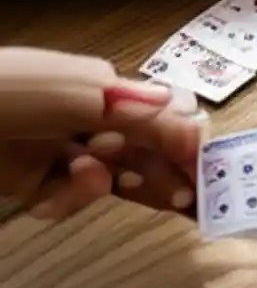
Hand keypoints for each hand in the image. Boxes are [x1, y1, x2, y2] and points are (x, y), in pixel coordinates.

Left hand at [0, 47, 201, 219]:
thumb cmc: (8, 91)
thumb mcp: (78, 94)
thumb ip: (136, 111)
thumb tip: (191, 116)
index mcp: (104, 87)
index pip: (160, 117)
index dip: (185, 143)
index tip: (205, 169)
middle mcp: (87, 118)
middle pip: (142, 151)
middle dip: (165, 173)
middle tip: (188, 200)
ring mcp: (58, 150)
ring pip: (110, 179)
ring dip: (110, 184)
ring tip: (97, 176)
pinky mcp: (32, 182)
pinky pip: (68, 198)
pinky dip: (70, 198)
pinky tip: (60, 188)